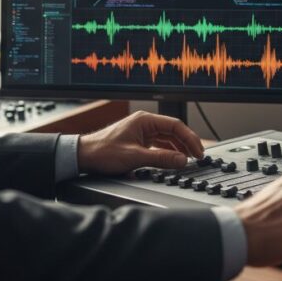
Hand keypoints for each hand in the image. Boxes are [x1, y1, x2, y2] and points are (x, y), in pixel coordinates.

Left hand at [77, 111, 204, 175]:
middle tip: (198, 156)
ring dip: (179, 148)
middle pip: (173, 131)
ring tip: (189, 159)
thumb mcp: (135, 157)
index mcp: (145, 120)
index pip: (175, 126)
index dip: (190, 139)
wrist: (83, 156)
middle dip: (187, 143)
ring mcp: (141, 132)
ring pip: (167, 138)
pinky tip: (173, 159)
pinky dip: (168, 151)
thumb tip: (182, 160)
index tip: (198, 152)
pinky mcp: (138, 141)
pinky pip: (159, 144)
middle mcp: (145, 123)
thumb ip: (161, 159)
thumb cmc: (103, 152)